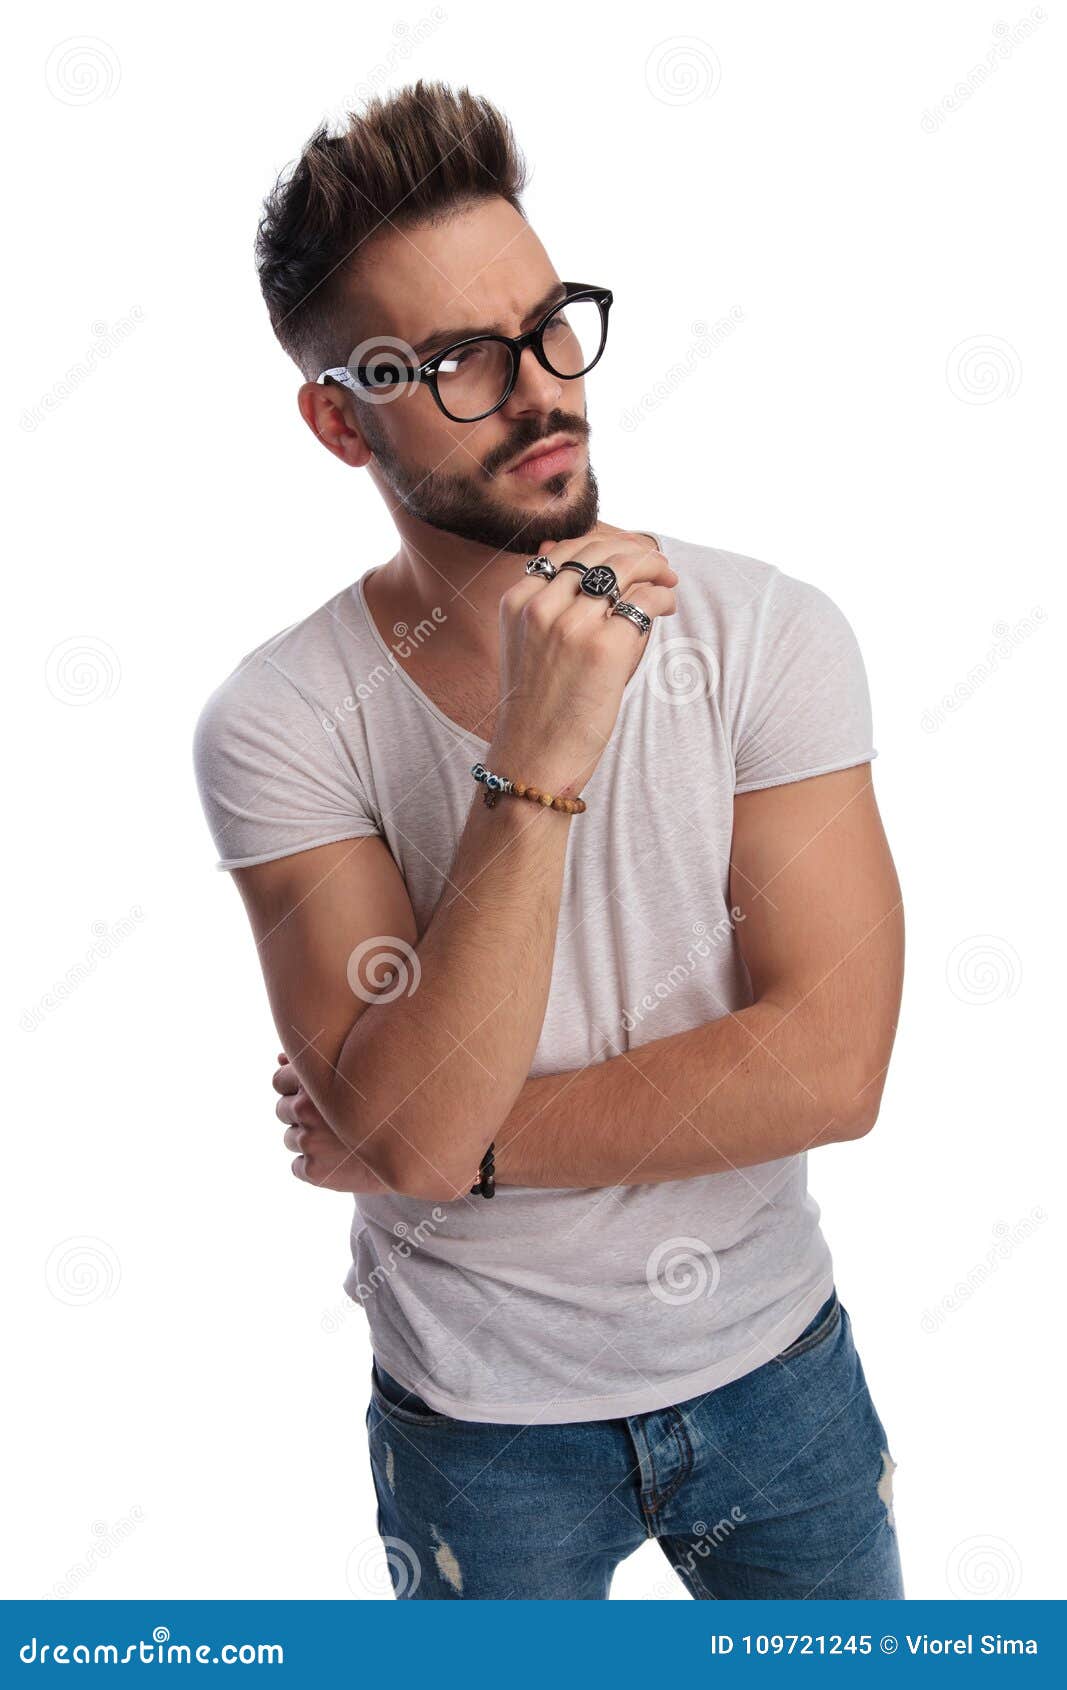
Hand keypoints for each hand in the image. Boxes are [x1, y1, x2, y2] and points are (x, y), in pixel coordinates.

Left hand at [273, 1052, 389, 1193]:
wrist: (417, 1147)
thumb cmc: (388, 1101)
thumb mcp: (355, 1072)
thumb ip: (316, 1061)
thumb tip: (278, 1059)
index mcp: (315, 1080)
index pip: (279, 1080)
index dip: (295, 1088)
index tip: (317, 1095)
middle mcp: (307, 1108)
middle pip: (282, 1110)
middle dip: (301, 1115)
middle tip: (332, 1120)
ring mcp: (310, 1141)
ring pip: (290, 1139)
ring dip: (308, 1140)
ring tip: (341, 1140)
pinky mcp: (314, 1171)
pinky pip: (298, 1167)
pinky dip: (314, 1166)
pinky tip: (341, 1161)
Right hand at [490, 524, 677, 795]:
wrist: (534, 757)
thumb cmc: (538, 708)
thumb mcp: (528, 647)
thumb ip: (551, 607)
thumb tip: (595, 571)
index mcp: (517, 602)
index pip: (566, 550)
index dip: (604, 544)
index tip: (627, 552)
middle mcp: (541, 606)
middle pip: (597, 551)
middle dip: (633, 549)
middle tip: (656, 563)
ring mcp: (572, 624)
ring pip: (624, 569)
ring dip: (654, 568)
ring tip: (668, 580)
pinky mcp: (604, 647)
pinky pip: (644, 601)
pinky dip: (661, 598)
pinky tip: (666, 607)